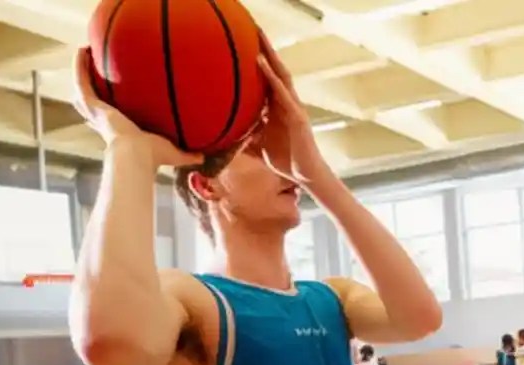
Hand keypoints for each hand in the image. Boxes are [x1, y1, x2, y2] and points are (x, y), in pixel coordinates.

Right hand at [71, 49, 201, 166]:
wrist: (137, 154)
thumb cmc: (153, 157)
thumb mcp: (173, 152)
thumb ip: (187, 154)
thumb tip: (204, 157)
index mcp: (120, 132)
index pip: (111, 121)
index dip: (107, 112)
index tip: (107, 104)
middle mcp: (105, 121)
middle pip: (91, 105)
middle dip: (89, 93)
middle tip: (89, 77)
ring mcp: (97, 112)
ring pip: (83, 89)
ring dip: (82, 72)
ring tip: (84, 55)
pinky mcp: (92, 104)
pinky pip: (81, 80)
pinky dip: (79, 66)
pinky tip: (81, 50)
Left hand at [256, 33, 330, 184]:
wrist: (303, 175)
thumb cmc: (284, 160)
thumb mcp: (256, 146)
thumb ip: (242, 138)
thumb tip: (219, 140)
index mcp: (276, 108)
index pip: (265, 80)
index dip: (256, 62)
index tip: (243, 45)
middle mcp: (285, 103)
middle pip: (274, 71)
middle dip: (264, 50)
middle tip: (252, 29)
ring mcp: (293, 107)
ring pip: (281, 76)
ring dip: (270, 56)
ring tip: (258, 37)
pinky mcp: (297, 116)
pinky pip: (283, 93)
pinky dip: (272, 77)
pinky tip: (262, 63)